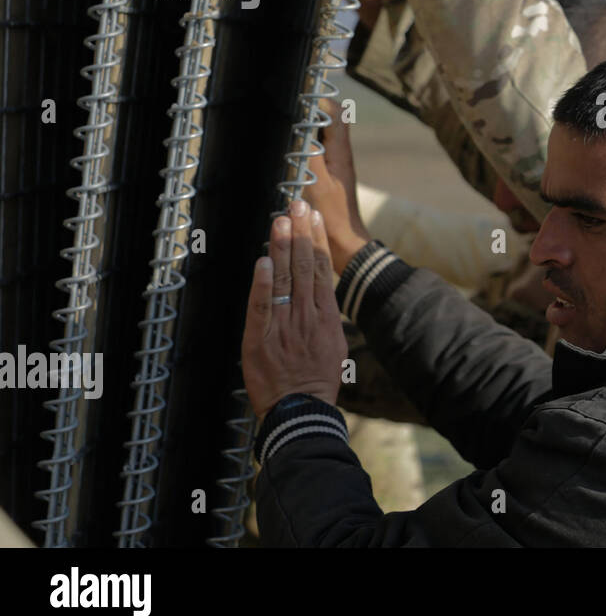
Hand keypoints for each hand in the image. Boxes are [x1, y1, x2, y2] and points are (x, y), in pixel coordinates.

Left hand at [242, 200, 348, 418]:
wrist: (300, 410)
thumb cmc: (318, 380)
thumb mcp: (334, 346)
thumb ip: (326, 318)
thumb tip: (322, 295)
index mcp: (326, 317)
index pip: (321, 269)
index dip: (316, 241)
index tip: (312, 218)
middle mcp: (306, 316)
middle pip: (304, 267)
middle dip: (300, 233)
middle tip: (296, 205)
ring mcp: (284, 326)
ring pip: (284, 279)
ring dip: (282, 248)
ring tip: (280, 221)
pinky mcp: (260, 339)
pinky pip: (262, 305)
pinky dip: (262, 283)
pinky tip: (263, 261)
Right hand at [304, 99, 370, 273]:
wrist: (344, 244)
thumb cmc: (332, 215)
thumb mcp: (317, 182)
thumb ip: (310, 153)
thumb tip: (302, 125)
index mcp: (340, 152)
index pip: (336, 113)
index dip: (319, 100)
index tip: (298, 94)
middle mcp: (341, 156)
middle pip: (331, 121)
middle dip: (313, 110)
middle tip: (289, 107)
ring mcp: (335, 167)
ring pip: (324, 136)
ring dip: (309, 128)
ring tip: (286, 125)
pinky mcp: (329, 178)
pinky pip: (318, 152)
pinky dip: (306, 146)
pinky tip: (289, 153)